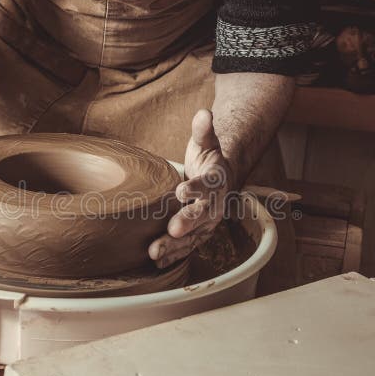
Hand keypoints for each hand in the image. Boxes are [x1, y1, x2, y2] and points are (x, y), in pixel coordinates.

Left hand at [148, 109, 233, 267]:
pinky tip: (157, 262)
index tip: (181, 191)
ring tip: (156, 252)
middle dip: (187, 223)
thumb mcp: (207, 142)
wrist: (219, 181)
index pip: (207, 185)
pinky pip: (186, 247)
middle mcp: (213, 205)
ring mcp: (206, 223)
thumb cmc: (208, 160)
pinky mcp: (197, 235)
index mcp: (215, 182)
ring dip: (175, 245)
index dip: (195, 188)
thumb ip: (204, 130)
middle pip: (201, 215)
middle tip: (173, 230)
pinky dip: (173, 255)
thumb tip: (204, 113)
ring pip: (193, 236)